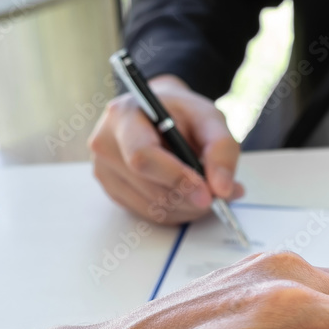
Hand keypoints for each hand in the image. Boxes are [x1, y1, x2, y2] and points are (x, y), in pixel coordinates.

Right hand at [88, 74, 242, 224]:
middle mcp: (105, 144)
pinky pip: (149, 215)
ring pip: (152, 207)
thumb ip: (221, 149)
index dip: (177, 179)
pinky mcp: (113, 191)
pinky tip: (189, 196)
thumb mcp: (209, 118)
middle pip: (149, 187)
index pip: (142, 156)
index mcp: (124, 116)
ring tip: (208, 192)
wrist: (159, 115)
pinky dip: (177, 212)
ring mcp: (105, 171)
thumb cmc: (183, 114)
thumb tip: (223, 190)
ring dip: (187, 208)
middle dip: (190, 197)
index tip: (207, 193)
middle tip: (218, 196)